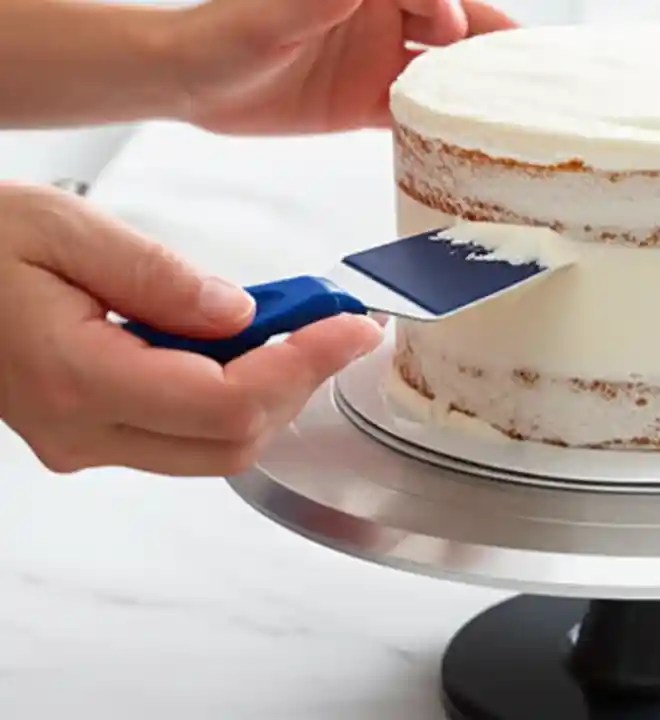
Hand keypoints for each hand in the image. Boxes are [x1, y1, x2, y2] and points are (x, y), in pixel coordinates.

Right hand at [0, 183, 383, 476]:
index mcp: (74, 379)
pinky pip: (186, 435)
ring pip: (216, 448)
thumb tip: (242, 315)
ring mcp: (86, 443)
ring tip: (297, 324)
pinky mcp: (93, 436)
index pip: (226, 402)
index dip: (304, 365)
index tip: (352, 325)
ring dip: (272, 391)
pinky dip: (234, 394)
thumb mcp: (63, 229)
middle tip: (335, 322)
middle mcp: (81, 431)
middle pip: (232, 440)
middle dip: (300, 381)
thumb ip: (159, 277)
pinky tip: (246, 343)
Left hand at [172, 0, 516, 133]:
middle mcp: (380, 17)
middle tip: (523, 70)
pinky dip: (441, 129)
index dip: (447, 7)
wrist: (190, 82)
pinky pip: (416, 114)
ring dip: (473, 89)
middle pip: (450, 27)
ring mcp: (377, 61)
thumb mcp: (272, 17)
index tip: (450, 29)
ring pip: (441, 71)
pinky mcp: (366, 103)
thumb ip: (321, 2)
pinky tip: (465, 146)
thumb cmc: (222, 34)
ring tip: (513, 112)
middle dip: (487, 44)